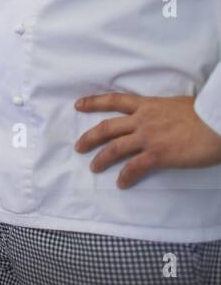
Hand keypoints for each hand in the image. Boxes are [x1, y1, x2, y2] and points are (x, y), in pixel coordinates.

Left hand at [74, 93, 220, 187]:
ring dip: (101, 159)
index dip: (94, 102)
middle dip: (90, 137)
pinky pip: (134, 168)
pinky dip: (125, 177)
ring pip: (114, 148)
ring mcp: (148, 137)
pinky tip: (121, 184)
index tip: (78, 105)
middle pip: (107, 128)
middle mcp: (143, 120)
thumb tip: (165, 117)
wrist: (220, 121)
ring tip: (94, 168)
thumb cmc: (208, 113)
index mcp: (149, 105)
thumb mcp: (180, 105)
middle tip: (78, 147)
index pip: (116, 100)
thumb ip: (165, 112)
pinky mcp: (158, 155)